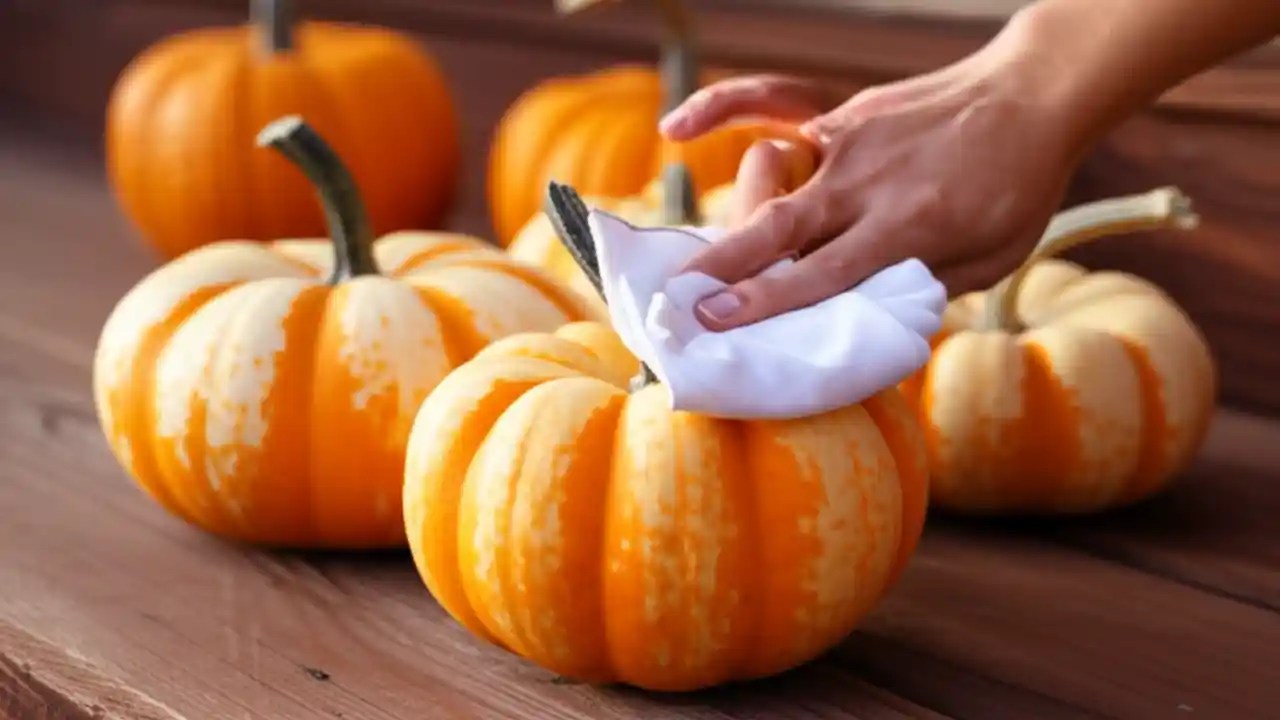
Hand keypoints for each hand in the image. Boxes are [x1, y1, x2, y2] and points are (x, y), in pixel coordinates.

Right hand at [662, 26, 1083, 329]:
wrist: (1033, 97)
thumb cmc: (1016, 190)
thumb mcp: (989, 259)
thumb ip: (917, 286)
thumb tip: (854, 318)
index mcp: (909, 223)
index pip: (823, 271)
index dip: (766, 300)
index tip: (715, 321)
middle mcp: (867, 181)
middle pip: (779, 226)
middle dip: (722, 265)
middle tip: (676, 298)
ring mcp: (850, 140)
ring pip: (771, 179)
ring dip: (731, 218)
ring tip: (693, 264)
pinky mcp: (842, 115)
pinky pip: (770, 104)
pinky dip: (721, 108)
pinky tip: (678, 126)